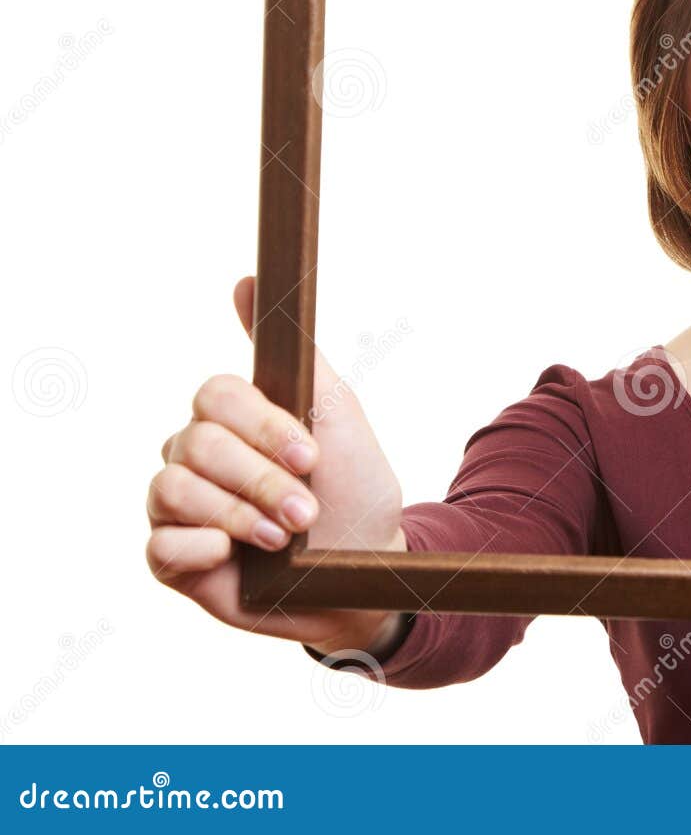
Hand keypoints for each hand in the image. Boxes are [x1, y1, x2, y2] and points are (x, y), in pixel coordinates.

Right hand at [145, 275, 406, 653]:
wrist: (365, 575)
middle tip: (305, 510)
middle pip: (195, 443)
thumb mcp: (341, 418)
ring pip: (172, 490)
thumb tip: (243, 281)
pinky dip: (203, 550)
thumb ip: (297, 353)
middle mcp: (198, 457)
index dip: (261, 426)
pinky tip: (235, 557)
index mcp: (236, 419)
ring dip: (239, 516)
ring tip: (284, 536)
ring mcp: (181, 509)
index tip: (310, 454)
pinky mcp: (174, 561)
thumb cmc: (356, 495)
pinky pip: (160, 545)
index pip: (215, 396)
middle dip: (259, 480)